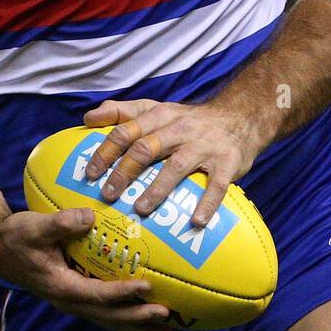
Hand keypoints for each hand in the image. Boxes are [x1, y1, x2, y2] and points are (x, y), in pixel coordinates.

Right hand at [0, 208, 176, 330]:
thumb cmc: (17, 236)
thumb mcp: (34, 227)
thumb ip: (61, 223)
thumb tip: (90, 216)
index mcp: (61, 286)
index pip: (97, 295)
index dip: (122, 293)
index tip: (146, 286)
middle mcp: (69, 300)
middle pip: (109, 316)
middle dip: (139, 318)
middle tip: (168, 316)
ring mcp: (74, 301)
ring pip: (110, 319)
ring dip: (138, 325)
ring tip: (169, 328)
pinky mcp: (78, 296)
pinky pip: (106, 310)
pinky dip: (128, 315)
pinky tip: (148, 315)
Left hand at [82, 98, 261, 227]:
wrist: (241, 116)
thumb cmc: (190, 119)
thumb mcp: (158, 109)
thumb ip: (123, 112)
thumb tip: (88, 118)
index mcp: (160, 117)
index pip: (127, 130)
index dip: (106, 151)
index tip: (90, 173)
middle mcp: (180, 129)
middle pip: (146, 148)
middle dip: (124, 172)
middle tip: (108, 194)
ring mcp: (204, 146)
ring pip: (176, 166)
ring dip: (157, 189)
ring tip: (140, 209)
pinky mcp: (228, 162)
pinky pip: (217, 184)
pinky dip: (207, 203)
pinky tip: (196, 220)